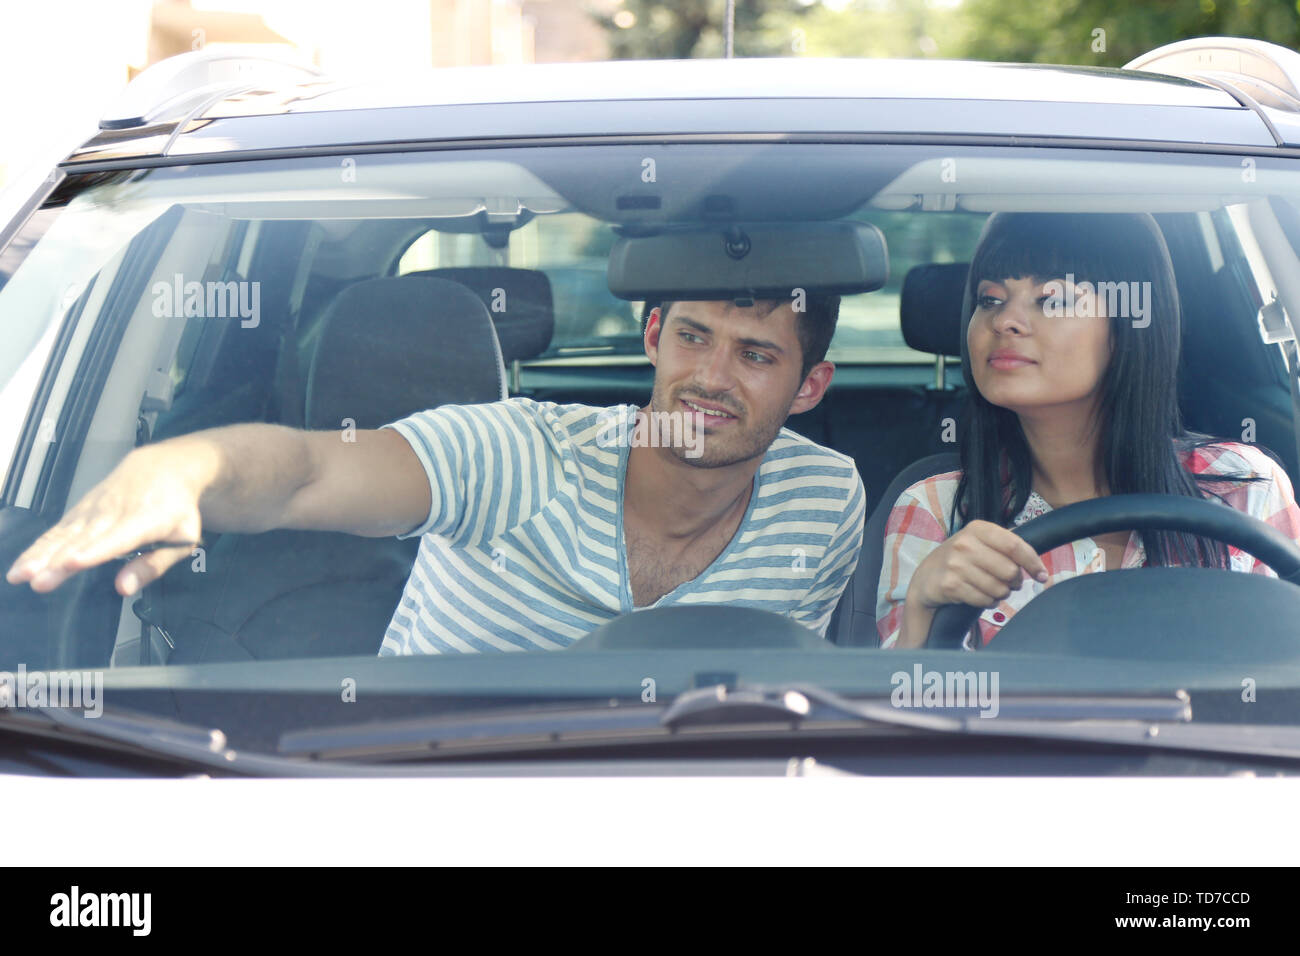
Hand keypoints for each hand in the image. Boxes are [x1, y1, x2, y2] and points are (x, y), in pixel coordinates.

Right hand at [5, 447, 205, 596]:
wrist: (162, 467)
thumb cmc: (177, 508)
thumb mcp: (182, 539)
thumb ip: (154, 565)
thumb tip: (124, 588)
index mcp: (147, 519)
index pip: (118, 537)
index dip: (96, 550)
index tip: (74, 563)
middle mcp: (114, 512)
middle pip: (83, 539)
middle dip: (58, 561)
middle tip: (38, 581)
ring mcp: (94, 509)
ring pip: (64, 534)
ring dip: (40, 555)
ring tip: (21, 575)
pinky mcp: (80, 510)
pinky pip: (57, 530)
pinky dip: (38, 546)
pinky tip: (22, 564)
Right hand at [909, 519, 1048, 610]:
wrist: (926, 577)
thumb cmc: (961, 559)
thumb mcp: (980, 542)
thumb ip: (1007, 546)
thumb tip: (1040, 567)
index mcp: (978, 528)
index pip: (1015, 546)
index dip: (1033, 563)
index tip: (1042, 576)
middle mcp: (965, 543)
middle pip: (1010, 571)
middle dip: (1014, 582)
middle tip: (1009, 583)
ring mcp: (955, 565)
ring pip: (999, 588)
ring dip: (1001, 594)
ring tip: (992, 589)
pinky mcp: (950, 585)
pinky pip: (984, 600)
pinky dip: (989, 602)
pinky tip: (982, 597)